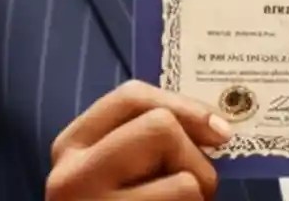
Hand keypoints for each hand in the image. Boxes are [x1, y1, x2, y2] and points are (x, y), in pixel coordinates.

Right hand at [46, 80, 234, 199]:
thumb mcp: (117, 170)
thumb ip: (149, 141)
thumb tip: (216, 129)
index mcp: (71, 148)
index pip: (131, 98)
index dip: (185, 106)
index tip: (217, 131)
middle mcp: (72, 178)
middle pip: (162, 128)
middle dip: (194, 159)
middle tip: (190, 192)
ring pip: (186, 182)